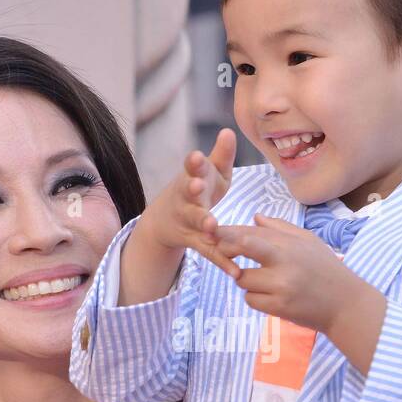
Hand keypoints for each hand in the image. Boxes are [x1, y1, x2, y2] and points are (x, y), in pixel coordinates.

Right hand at [137, 128, 240, 279]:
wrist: (166, 221)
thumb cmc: (198, 189)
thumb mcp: (209, 172)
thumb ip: (220, 155)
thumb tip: (228, 130)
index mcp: (192, 178)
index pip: (191, 168)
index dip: (194, 163)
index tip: (196, 156)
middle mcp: (187, 199)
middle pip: (189, 194)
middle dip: (193, 190)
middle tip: (197, 186)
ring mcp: (189, 221)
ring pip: (197, 222)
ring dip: (204, 222)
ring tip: (213, 225)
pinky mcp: (195, 241)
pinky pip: (209, 251)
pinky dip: (222, 261)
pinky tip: (235, 270)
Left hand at [210, 213, 356, 332]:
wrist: (345, 305)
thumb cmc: (326, 269)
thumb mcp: (308, 241)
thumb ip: (280, 228)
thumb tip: (255, 217)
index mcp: (289, 243)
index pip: (250, 233)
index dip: (227, 232)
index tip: (211, 230)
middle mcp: (283, 262)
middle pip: (241, 249)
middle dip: (227, 250)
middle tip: (228, 255)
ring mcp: (280, 285)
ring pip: (242, 279)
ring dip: (247, 280)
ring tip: (267, 282)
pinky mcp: (279, 307)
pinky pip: (251, 300)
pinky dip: (256, 298)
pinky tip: (273, 297)